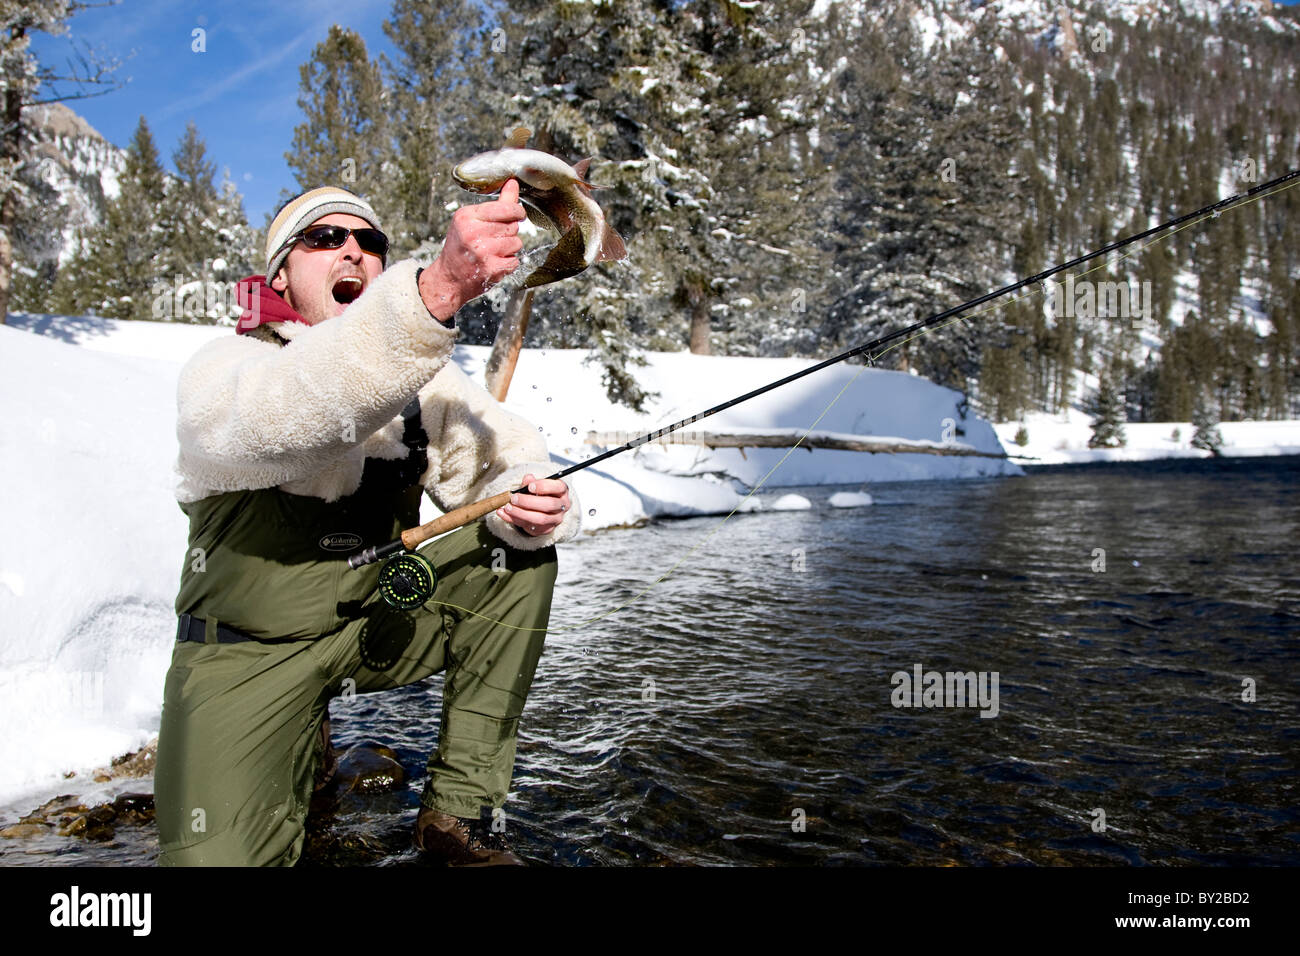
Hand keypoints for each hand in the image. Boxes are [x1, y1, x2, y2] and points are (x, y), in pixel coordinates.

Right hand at [420, 178, 525, 318]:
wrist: (449, 279)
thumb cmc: (460, 247)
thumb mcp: (470, 220)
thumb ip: (496, 204)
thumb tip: (512, 184)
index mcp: (466, 217)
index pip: (504, 208)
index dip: (516, 210)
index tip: (518, 214)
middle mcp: (473, 233)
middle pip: (512, 226)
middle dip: (509, 232)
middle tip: (493, 239)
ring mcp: (483, 251)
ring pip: (516, 243)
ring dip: (509, 248)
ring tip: (492, 252)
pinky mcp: (491, 268)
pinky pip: (515, 260)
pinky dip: (508, 263)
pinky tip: (494, 263)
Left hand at [497, 474, 570, 536]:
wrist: (541, 509)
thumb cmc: (540, 493)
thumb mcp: (535, 484)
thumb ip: (531, 481)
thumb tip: (528, 478)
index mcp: (562, 491)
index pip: (558, 487)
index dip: (544, 487)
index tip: (529, 486)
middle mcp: (562, 506)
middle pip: (549, 505)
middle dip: (529, 501)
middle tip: (514, 498)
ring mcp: (555, 520)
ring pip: (540, 519)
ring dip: (521, 513)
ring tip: (507, 507)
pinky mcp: (545, 529)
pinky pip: (529, 526)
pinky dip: (513, 520)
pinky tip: (503, 513)